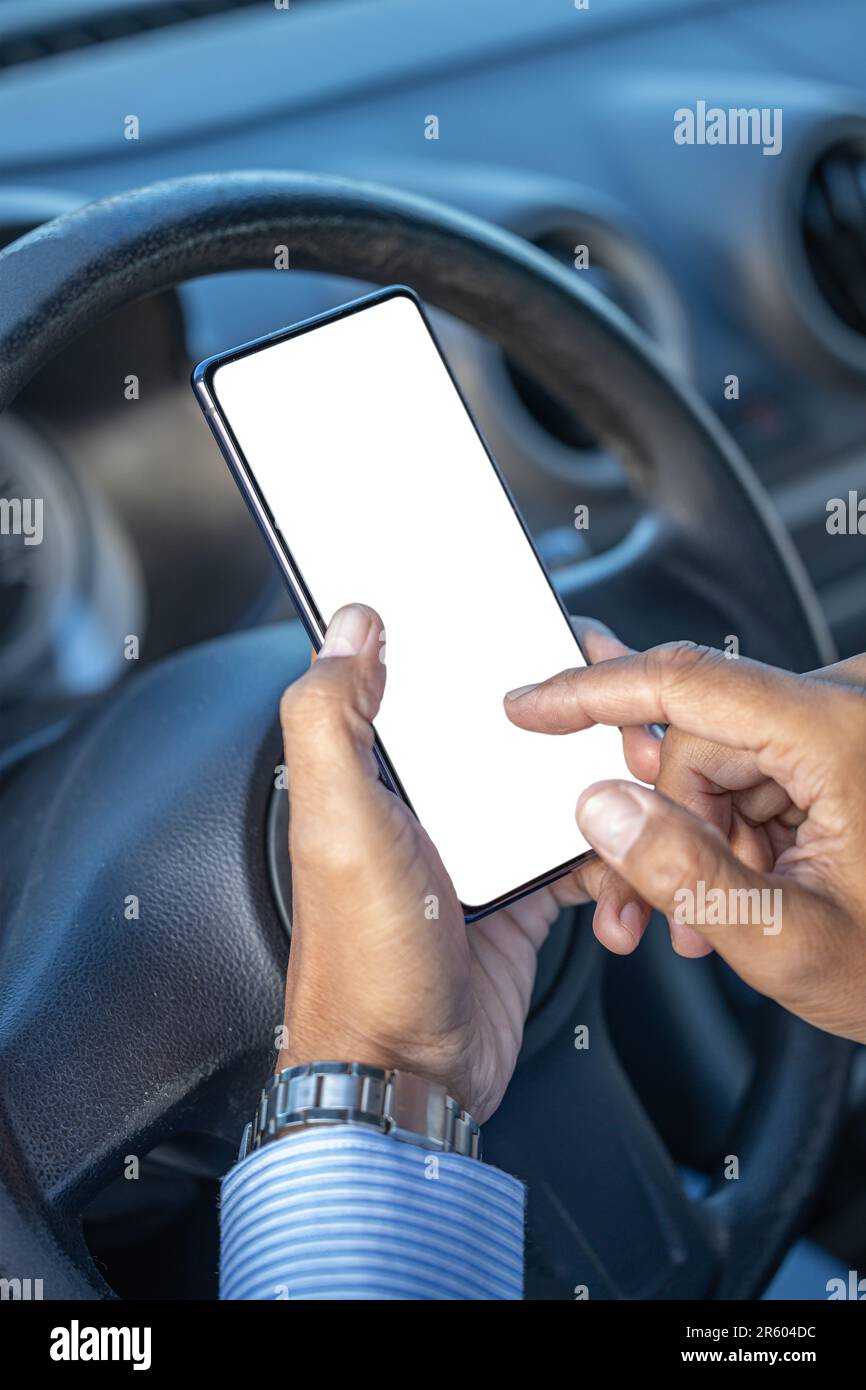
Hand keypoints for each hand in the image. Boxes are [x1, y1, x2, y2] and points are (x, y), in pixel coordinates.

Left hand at [276, 602, 589, 1121]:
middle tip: (636, 752)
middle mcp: (434, 798)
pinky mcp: (520, 895)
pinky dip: (611, 870)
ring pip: (568, 788)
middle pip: (528, 728)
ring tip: (639, 830)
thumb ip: (332, 718)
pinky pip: (584, 855)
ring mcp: (482, 847)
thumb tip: (349, 624)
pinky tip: (612, 897)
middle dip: (591, 732)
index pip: (455, 675)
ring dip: (612, 805)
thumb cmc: (364, 960)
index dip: (516, 651)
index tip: (576, 649)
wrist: (406, 1080)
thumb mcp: (338, 825)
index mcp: (386, 768)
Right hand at [505, 639, 865, 1044]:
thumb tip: (602, 807)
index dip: (588, 692)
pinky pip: (758, 771)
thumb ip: (682, 872)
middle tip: (643, 913)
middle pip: (697, 741)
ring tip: (702, 922)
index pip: (684, 680)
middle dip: (661, 826)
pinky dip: (733, 831)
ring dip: (696, 839)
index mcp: (841, 733)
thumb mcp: (790, 943)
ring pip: (721, 761)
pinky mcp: (849, 743)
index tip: (527, 706)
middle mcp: (849, 706)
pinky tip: (736, 890)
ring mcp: (851, 722)